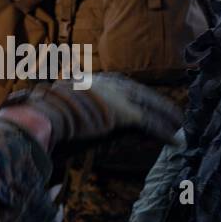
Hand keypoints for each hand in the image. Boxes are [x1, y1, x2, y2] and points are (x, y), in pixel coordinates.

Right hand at [0, 74, 183, 151]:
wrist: (39, 117)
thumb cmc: (39, 116)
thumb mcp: (55, 109)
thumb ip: (65, 109)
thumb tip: (55, 114)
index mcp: (91, 80)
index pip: (122, 85)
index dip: (138, 96)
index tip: (148, 104)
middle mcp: (106, 83)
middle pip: (140, 93)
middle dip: (160, 104)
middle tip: (177, 115)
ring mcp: (116, 97)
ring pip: (150, 108)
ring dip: (168, 119)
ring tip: (182, 127)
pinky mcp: (123, 114)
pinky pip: (150, 125)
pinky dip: (165, 133)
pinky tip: (177, 141)